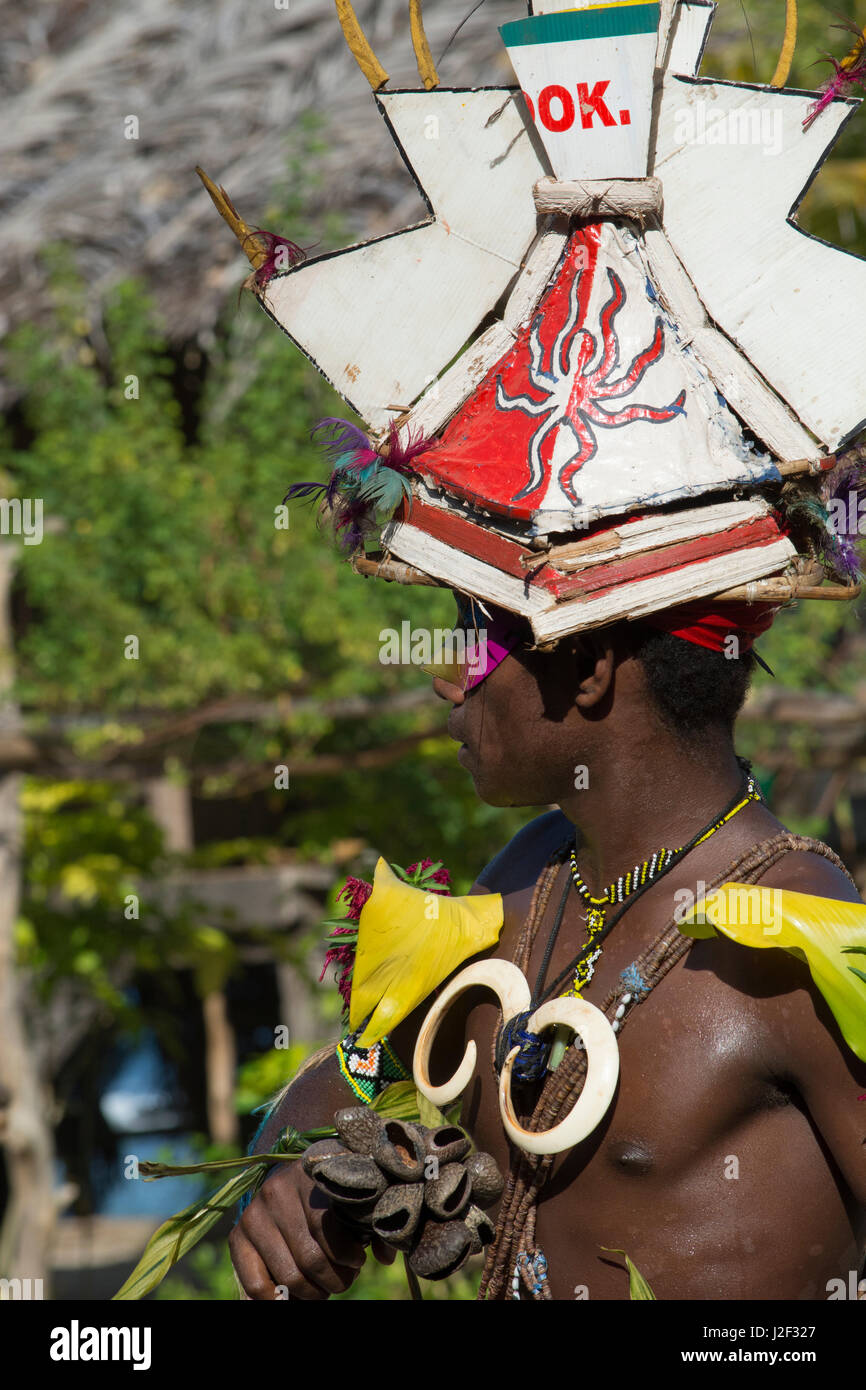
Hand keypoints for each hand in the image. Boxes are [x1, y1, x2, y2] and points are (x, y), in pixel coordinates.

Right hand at [229, 1160, 394, 1299]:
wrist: (287, 1177)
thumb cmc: (328, 1192)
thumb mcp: (349, 1197)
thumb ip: (369, 1223)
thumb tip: (386, 1257)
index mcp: (308, 1175)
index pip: (328, 1227)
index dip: (347, 1254)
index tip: (358, 1261)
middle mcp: (276, 1191)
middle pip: (310, 1257)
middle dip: (334, 1280)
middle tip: (344, 1281)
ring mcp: (255, 1213)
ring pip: (289, 1275)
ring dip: (313, 1293)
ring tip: (325, 1289)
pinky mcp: (238, 1234)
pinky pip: (255, 1283)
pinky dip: (277, 1300)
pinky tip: (294, 1298)